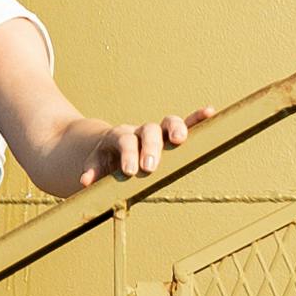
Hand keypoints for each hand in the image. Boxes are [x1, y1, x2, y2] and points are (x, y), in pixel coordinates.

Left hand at [95, 106, 209, 184]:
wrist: (106, 145)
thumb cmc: (104, 159)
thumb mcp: (95, 164)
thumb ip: (92, 171)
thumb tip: (85, 182)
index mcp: (119, 137)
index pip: (125, 142)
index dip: (128, 154)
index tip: (131, 171)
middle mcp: (138, 131)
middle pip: (148, 131)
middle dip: (151, 147)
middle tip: (150, 167)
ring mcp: (155, 132)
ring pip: (167, 124)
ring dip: (176, 128)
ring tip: (181, 139)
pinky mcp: (169, 135)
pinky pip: (185, 123)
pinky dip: (197, 119)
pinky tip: (210, 113)